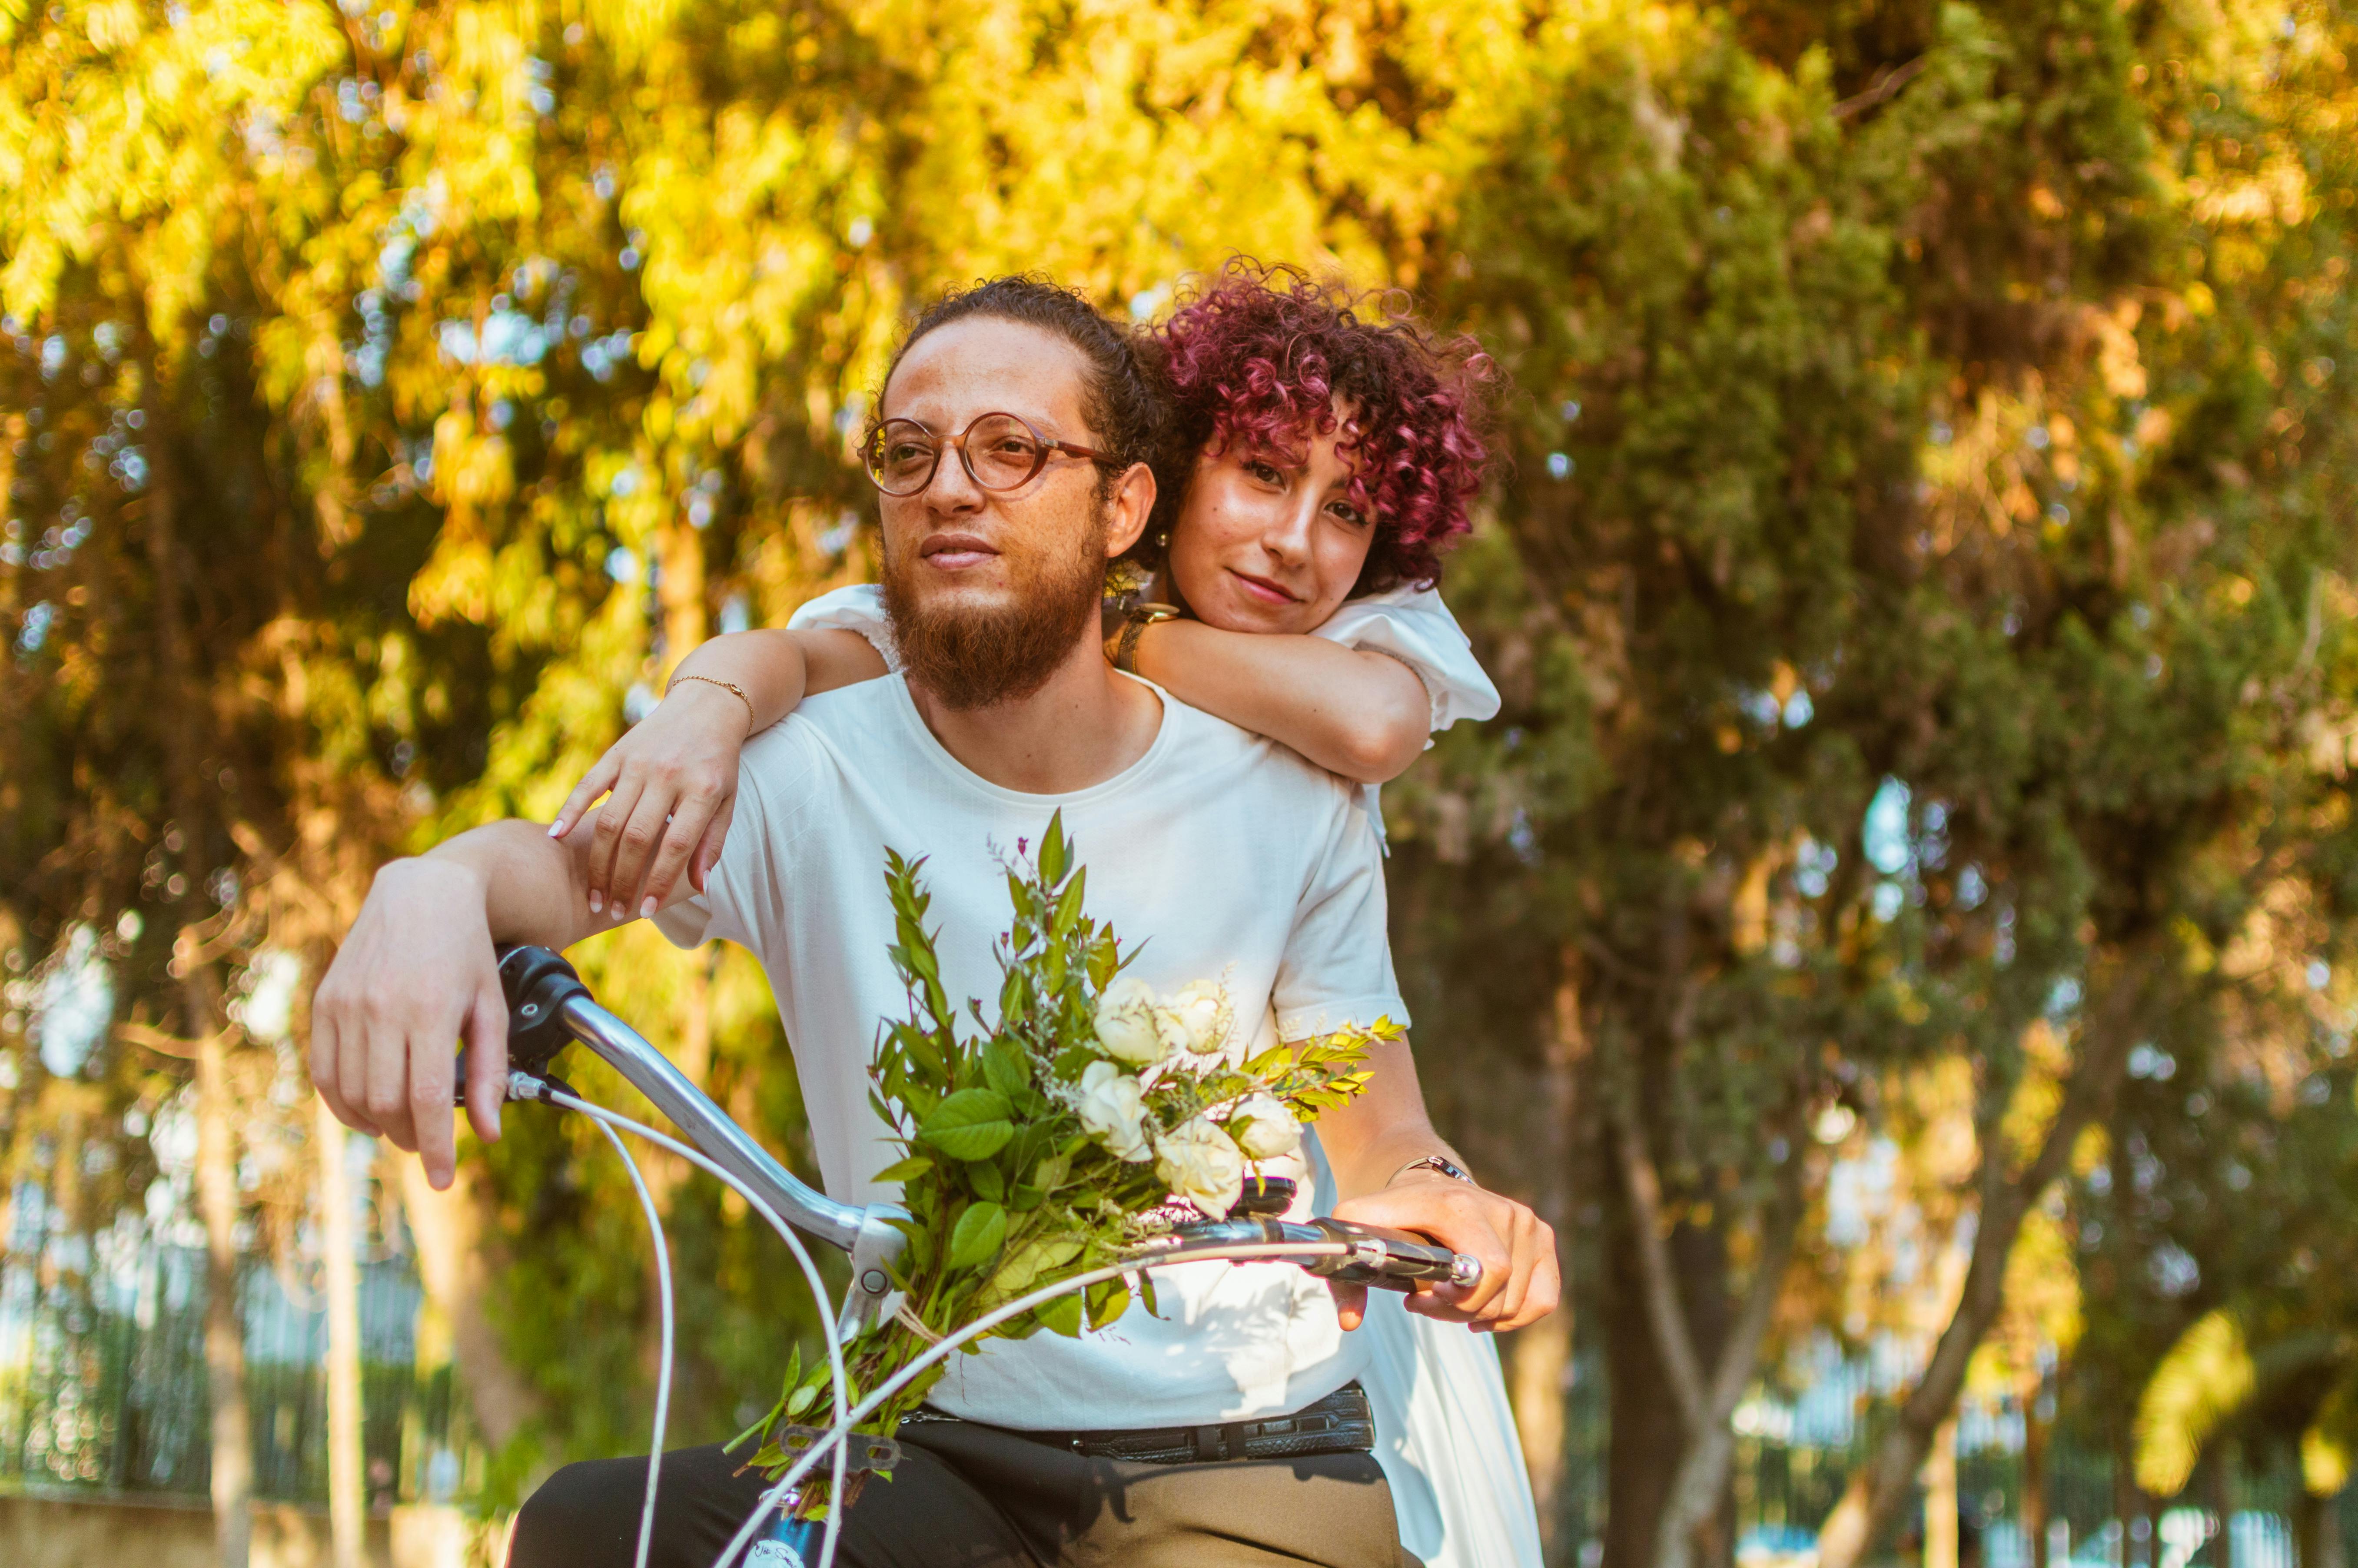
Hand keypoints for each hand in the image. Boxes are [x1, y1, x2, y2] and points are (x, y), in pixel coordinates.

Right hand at [310, 857, 509, 1188]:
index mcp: (429, 1010)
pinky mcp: (324, 1002)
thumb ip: (491, 1072)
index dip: (434, 1148)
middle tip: (426, 1143)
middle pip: (387, 1104)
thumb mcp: (492, 1008)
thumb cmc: (466, 952)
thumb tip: (487, 1132)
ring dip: (377, 1124)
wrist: (421, 893)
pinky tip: (367, 1109)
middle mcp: (381, 1009)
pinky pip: (324, 1071)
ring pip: (352, 1095)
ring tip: (401, 1126)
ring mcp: (346, 1005)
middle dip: (408, 1137)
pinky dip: (343, 1104)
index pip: (425, 1100)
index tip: (444, 1179)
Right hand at [551, 681, 747, 922]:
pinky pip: (587, 785)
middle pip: (637, 838)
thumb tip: (699, 887)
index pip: (676, 845)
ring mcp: (638, 763)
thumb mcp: (727, 800)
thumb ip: (712, 843)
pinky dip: (569, 811)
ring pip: (609, 820)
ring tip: (594, 894)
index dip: (659, 881)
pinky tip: (556, 838)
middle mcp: (668, 775)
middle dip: (622, 880)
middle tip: (611, 910)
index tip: (645, 910)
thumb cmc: (718, 763)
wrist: (707, 706)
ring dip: (598, 862)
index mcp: (702, 789)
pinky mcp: (616, 752)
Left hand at [1328, 1174, 1557, 1332]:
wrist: (1424, 1180)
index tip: (1420, 1299)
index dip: (1459, 1300)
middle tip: (1431, 1302)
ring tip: (1453, 1301)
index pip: (1486, 1271)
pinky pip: (1544, 1298)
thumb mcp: (1360, 1228)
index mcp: (1458, 1206)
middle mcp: (1500, 1209)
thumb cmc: (1394, 1211)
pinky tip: (1487, 1308)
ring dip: (1484, 1315)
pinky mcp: (1541, 1236)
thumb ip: (1344, 1276)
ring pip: (1519, 1301)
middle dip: (1463, 1311)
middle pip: (1500, 1292)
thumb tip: (1351, 1322)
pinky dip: (1517, 1315)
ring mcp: (1525, 1221)